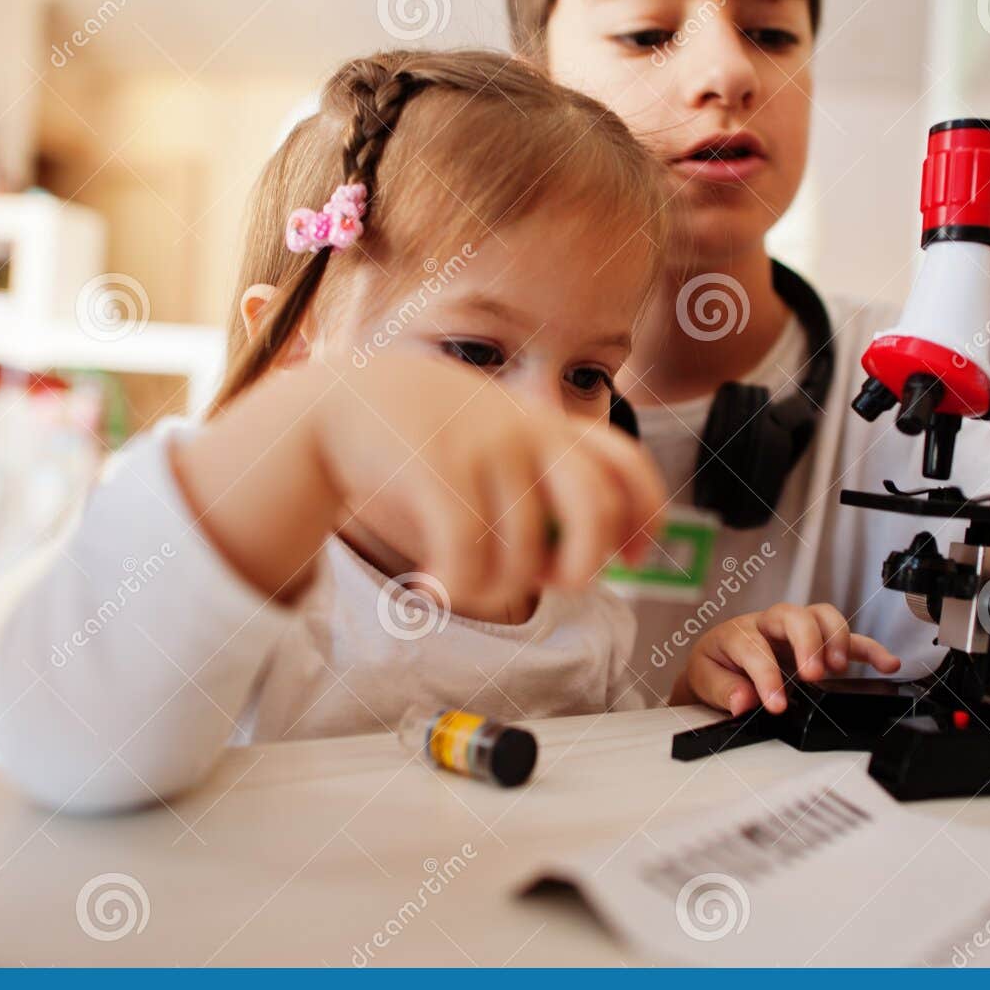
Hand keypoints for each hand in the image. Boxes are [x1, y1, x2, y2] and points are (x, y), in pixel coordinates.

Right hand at [308, 351, 665, 611]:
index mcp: (548, 424)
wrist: (343, 401)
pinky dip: (458, 584)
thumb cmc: (425, 435)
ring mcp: (484, 449)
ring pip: (523, 551)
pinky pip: (470, 555)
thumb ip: (542, 473)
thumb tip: (590, 555)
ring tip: (468, 582)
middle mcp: (526, 432)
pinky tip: (434, 583)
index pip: (626, 463)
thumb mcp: (494, 434)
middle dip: (584, 566)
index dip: (647, 517)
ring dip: (498, 587)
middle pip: (595, 511)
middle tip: (554, 584)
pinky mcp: (439, 471)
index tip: (634, 560)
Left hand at [672, 602, 899, 715]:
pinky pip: (849, 639)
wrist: (720, 663)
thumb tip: (743, 700)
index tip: (776, 703)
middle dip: (807, 642)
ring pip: (822, 616)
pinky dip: (870, 649)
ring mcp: (796, 630)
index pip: (753, 648)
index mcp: (737, 632)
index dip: (766, 676)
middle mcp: (769, 624)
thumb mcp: (705, 679)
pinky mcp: (819, 642)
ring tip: (839, 667)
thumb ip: (722, 689)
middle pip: (792, 615)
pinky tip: (887, 663)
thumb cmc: (716, 666)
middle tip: (812, 675)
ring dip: (836, 638)